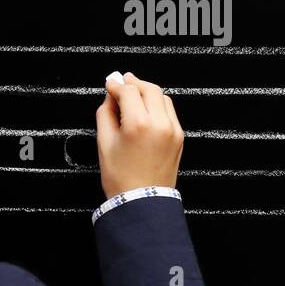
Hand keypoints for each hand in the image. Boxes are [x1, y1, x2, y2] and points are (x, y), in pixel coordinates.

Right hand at [95, 71, 183, 196]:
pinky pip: (169, 112)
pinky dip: (158, 106)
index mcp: (139, 124)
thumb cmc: (122, 179)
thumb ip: (106, 114)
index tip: (110, 84)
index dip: (116, 85)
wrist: (143, 202)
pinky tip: (146, 111)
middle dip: (134, 83)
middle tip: (122, 83)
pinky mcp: (179, 137)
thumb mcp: (104, 143)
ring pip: (162, 97)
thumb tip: (110, 97)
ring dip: (148, 92)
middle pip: (149, 88)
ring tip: (134, 96)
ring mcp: (173, 130)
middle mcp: (160, 124)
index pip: (128, 91)